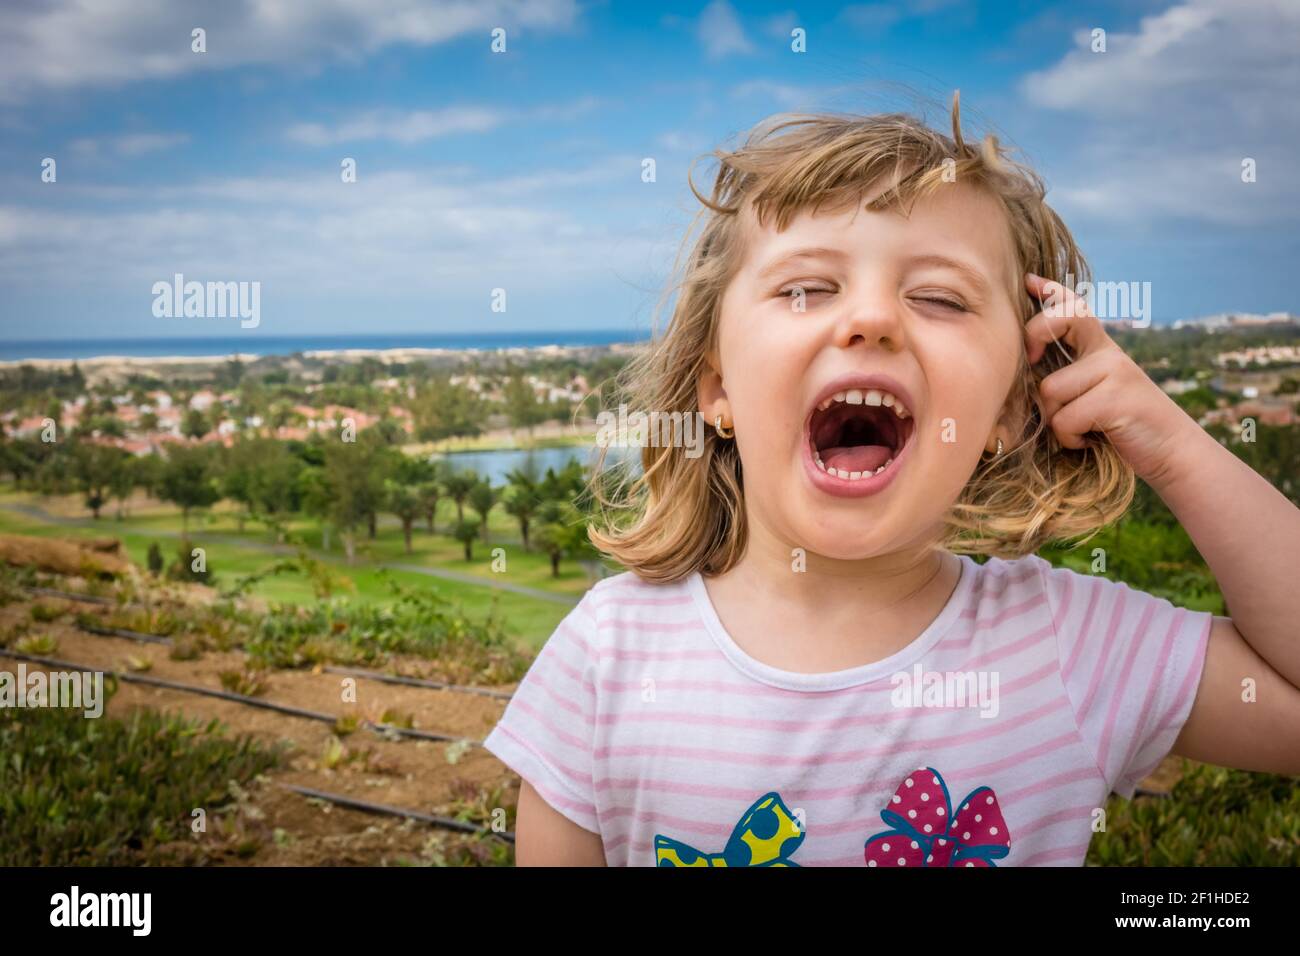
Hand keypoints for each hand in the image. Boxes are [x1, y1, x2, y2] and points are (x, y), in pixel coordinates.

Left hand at [1023, 272, 1197, 484]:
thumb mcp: (1094, 395)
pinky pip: (1064, 418)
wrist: (1172, 452)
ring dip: (1056, 419)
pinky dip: (1069, 437)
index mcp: (1101, 349)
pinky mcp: (1116, 399)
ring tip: (1082, 428)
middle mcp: (1108, 354)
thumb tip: (1024, 373)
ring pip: (1050, 389)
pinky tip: (1090, 440)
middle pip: (1057, 322)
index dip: (1052, 292)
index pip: (1076, 309)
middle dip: (1033, 338)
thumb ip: (1068, 379)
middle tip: (1034, 362)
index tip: (1030, 281)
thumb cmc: (1121, 428)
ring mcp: (1115, 372)